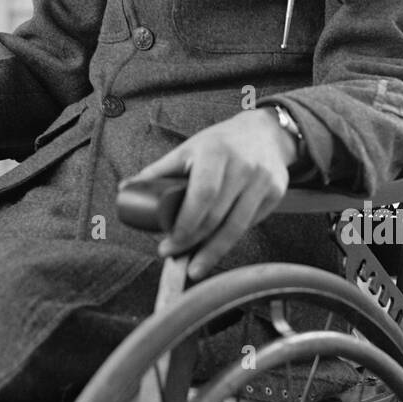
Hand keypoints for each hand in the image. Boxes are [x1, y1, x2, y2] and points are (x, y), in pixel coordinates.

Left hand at [127, 109, 297, 280]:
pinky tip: (216, 248)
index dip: (187, 223)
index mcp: (216, 152)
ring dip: (214, 251)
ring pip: (237, 226)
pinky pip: (250, 224)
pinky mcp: (277, 193)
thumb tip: (125, 188)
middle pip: (218, 215)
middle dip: (194, 241)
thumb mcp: (189, 149)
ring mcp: (263, 180)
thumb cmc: (219, 144)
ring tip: (195, 268)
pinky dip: (231, 239)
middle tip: (173, 254)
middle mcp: (243, 166)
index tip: (170, 241)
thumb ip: (159, 170)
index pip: (203, 194)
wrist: (264, 133)